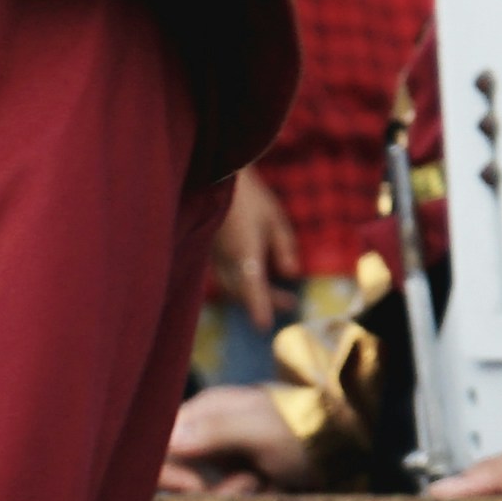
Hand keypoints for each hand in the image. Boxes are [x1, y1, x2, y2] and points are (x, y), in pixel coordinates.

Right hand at [160, 382, 332, 499]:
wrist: (346, 438)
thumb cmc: (303, 428)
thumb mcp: (260, 429)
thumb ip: (214, 431)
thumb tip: (166, 438)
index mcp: (202, 414)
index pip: (157, 448)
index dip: (168, 473)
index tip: (199, 487)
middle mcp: (205, 434)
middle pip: (177, 475)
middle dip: (210, 489)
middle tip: (249, 481)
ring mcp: (222, 455)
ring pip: (204, 493)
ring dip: (234, 494)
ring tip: (266, 481)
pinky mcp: (238, 474)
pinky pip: (226, 497)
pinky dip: (248, 497)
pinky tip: (271, 486)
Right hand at [210, 171, 294, 335]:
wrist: (217, 174)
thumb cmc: (250, 195)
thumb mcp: (274, 218)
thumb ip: (284, 247)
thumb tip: (291, 274)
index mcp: (244, 252)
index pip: (253, 288)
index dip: (260, 307)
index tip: (264, 326)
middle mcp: (226, 259)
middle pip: (243, 291)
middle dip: (265, 301)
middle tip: (290, 302)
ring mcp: (215, 256)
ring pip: (232, 285)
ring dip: (252, 293)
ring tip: (277, 293)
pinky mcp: (210, 250)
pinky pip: (226, 275)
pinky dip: (241, 282)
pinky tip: (255, 275)